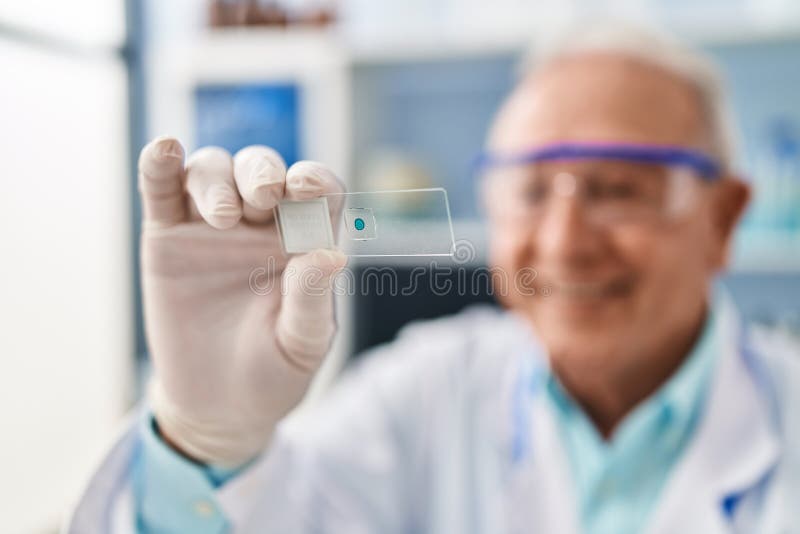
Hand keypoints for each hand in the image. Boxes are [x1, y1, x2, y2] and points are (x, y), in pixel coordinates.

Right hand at [138, 137, 345, 466]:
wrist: (218, 406)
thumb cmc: (274, 373)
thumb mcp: (302, 345)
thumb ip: (313, 300)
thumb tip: (332, 255)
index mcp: (305, 242)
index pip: (319, 191)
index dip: (316, 179)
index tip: (308, 187)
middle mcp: (262, 224)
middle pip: (263, 170)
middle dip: (263, 173)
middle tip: (264, 197)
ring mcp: (212, 226)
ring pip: (213, 171)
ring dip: (217, 179)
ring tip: (222, 217)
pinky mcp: (168, 236)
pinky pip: (162, 189)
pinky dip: (161, 165)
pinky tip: (164, 151)